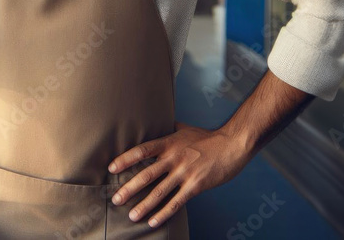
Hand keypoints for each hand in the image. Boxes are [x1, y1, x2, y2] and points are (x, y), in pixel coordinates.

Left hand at [108, 122, 252, 227]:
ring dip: (143, 205)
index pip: (142, 151)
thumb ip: (169, 129)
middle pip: (146, 175)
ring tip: (130, 216)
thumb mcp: (185, 129)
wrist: (232, 144)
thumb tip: (157, 121)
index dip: (125, 159)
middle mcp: (174, 158)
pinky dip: (164, 213)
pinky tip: (153, 221)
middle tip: (115, 199)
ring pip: (159, 192)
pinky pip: (177, 202)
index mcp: (168, 143)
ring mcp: (185, 172)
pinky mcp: (196, 185)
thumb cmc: (208, 137)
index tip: (111, 168)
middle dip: (129, 188)